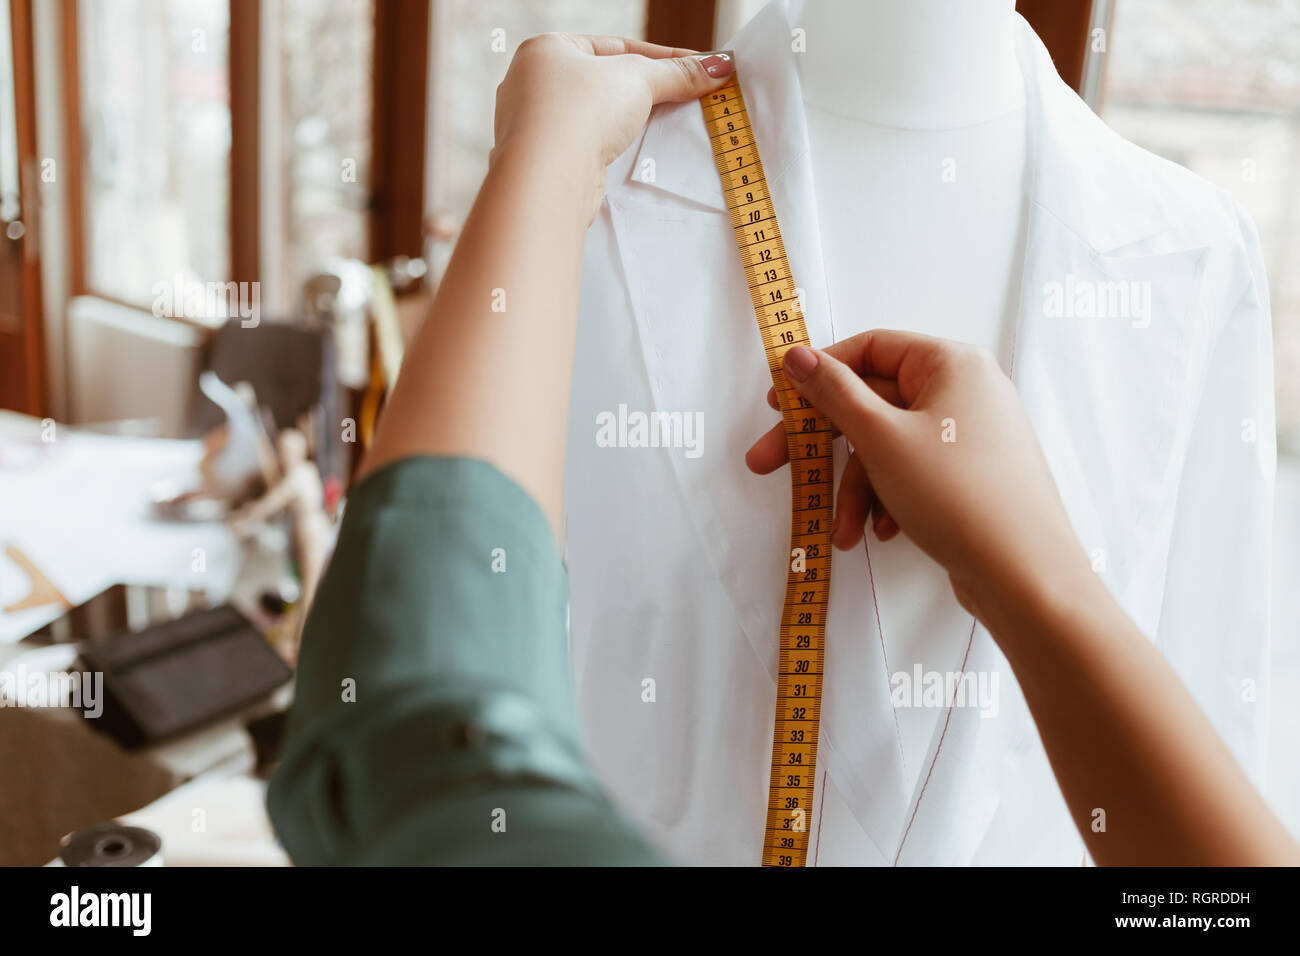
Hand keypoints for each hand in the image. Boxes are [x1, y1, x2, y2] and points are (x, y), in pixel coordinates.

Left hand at [492, 34, 733, 220]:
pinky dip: (613, 148)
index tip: (696, 67)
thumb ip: (677, 73)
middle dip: (647, 90)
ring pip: (597, 117)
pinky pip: (589, 147)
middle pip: (606, 81)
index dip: (662, 57)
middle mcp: (533, 85)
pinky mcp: (547, 163)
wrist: (548, 180)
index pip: (616, 46)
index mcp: (546, 50)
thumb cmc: (576, 115)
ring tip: (665, 125)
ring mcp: (536, 126)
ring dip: (630, 122)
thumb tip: (715, 67)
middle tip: (687, 96)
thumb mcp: (638, 79)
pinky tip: (634, 152)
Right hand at [745, 332, 1092, 622]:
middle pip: (872, 403)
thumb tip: (797, 355)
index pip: (869, 349)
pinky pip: (913, 472)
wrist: (1025, 575)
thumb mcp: (880, 438)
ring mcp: (971, 435)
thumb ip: (833, 392)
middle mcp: (966, 390)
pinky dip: (889, 499)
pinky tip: (882, 532)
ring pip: (889, 447)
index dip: (819, 374)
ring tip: (843, 531)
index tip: (779, 404)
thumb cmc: (958, 496)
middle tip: (768, 465)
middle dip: (824, 447)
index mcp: (951, 364)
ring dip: (856, 489)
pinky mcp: (972, 475)